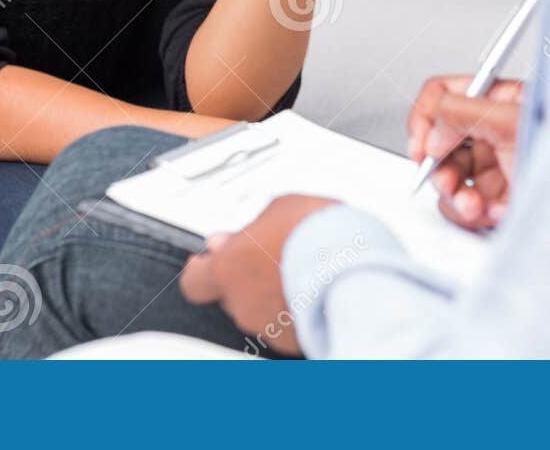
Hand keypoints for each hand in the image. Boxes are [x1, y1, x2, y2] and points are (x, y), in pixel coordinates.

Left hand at [179, 193, 336, 355]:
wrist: (355, 270)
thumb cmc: (320, 235)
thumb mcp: (280, 208)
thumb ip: (249, 228)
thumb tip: (232, 239)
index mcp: (229, 269)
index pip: (194, 281)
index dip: (201, 270)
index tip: (209, 260)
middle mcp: (242, 304)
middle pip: (230, 295)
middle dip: (246, 279)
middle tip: (269, 258)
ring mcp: (267, 326)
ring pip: (259, 312)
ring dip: (273, 295)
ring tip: (303, 272)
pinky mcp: (294, 342)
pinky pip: (287, 325)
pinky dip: (295, 311)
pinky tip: (316, 292)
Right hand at [406, 75, 524, 231]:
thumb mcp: (512, 123)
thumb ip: (462, 115)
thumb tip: (431, 133)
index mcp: (498, 99)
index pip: (443, 95)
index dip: (425, 118)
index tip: (422, 147)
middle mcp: (492, 130)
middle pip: (439, 142)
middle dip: (441, 167)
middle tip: (450, 182)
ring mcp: (494, 165)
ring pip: (447, 179)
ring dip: (456, 196)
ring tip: (476, 205)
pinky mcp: (496, 199)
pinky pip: (464, 206)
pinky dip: (472, 214)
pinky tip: (495, 214)